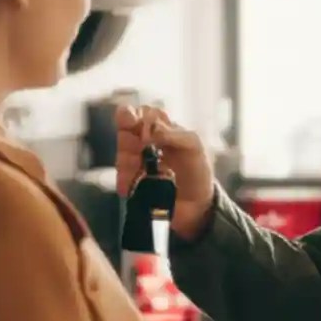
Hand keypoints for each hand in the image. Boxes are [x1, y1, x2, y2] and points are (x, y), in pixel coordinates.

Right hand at [114, 104, 215, 240]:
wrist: (197, 207)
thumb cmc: (197, 171)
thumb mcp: (194, 146)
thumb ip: (174, 134)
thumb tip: (150, 129)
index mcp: (162, 129)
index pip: (143, 114)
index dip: (137, 114)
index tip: (138, 122)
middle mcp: (145, 143)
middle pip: (126, 130)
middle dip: (127, 133)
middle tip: (141, 143)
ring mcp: (136, 163)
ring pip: (123, 154)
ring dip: (129, 160)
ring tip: (143, 170)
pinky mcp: (132, 184)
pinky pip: (122, 178)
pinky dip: (127, 181)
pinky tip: (134, 186)